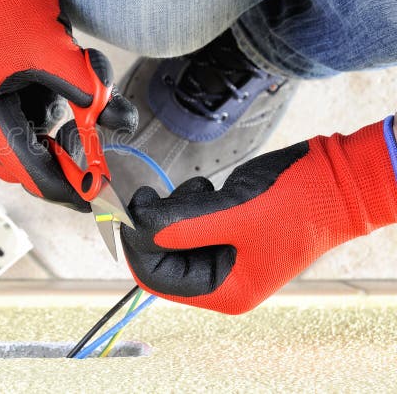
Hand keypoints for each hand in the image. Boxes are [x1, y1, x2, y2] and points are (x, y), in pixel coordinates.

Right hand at [0, 0, 137, 210]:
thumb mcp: (62, 53)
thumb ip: (92, 96)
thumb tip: (117, 126)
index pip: (22, 167)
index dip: (61, 184)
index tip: (91, 194)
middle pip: (11, 163)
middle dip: (54, 159)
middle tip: (87, 153)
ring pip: (8, 143)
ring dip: (43, 133)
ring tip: (65, 101)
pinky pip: (0, 121)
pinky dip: (29, 115)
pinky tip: (44, 88)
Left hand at [119, 117, 396, 313]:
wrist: (338, 177)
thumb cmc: (298, 202)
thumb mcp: (235, 215)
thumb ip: (182, 225)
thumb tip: (137, 225)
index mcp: (225, 289)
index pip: (155, 279)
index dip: (136, 246)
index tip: (129, 210)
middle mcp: (221, 277)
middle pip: (159, 257)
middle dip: (155, 225)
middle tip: (155, 194)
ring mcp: (222, 252)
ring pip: (170, 236)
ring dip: (173, 210)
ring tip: (202, 191)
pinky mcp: (224, 228)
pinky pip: (187, 220)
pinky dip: (187, 202)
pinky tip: (211, 189)